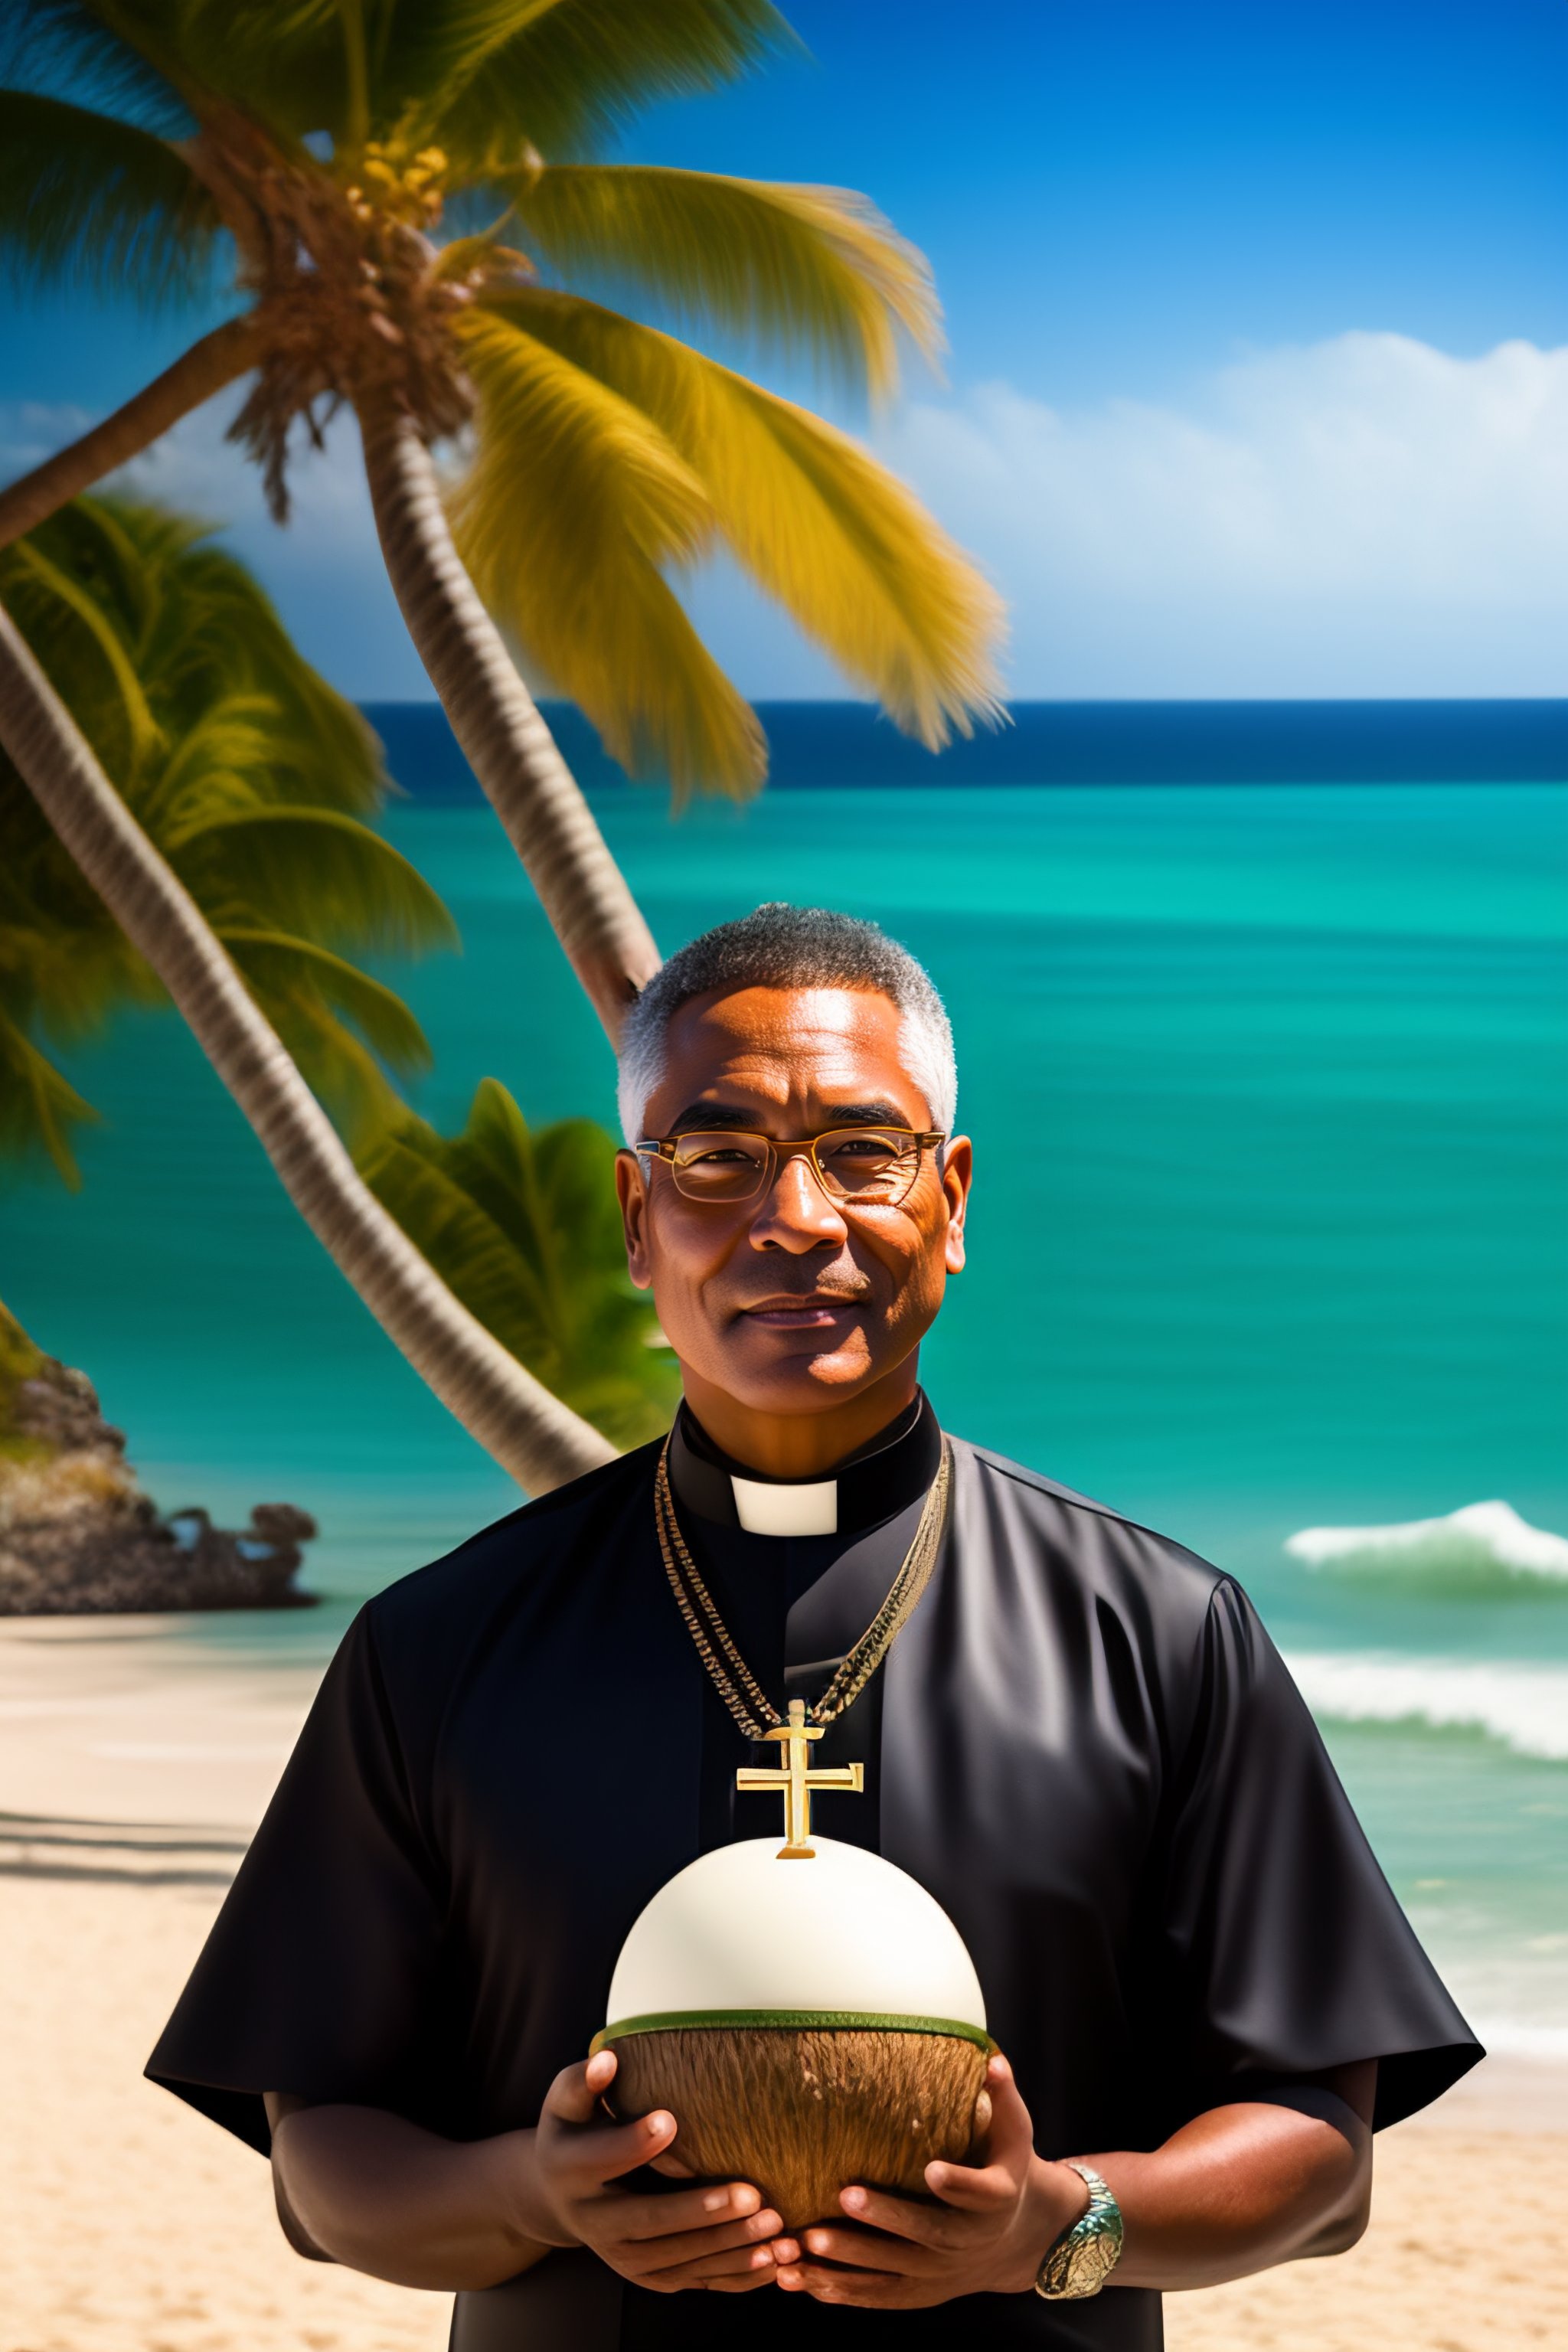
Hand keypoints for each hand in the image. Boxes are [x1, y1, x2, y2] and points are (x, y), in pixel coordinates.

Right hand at [516, 2048, 784, 2293]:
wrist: (556, 2196)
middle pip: (649, 2220)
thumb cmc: (574, 2132)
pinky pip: (692, 2279)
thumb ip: (584, 2081)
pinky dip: (733, 2274)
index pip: (604, 2158)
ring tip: (773, 2227)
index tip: (670, 2120)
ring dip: (727, 2246)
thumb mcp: (566, 2103)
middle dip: (701, 2211)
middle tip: (752, 2195)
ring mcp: (621, 2257)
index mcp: (572, 2172)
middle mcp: (593, 2222)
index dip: (635, 2143)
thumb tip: (609, 2058)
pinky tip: (771, 2261)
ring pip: (677, 2259)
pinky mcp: (646, 2276)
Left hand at [773, 2052, 1086, 2308]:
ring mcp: (942, 2273)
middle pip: (927, 2235)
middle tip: (844, 2196)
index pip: (980, 2194)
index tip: (931, 2168)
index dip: (958, 2184)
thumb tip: (992, 2058)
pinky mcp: (920, 2293)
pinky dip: (841, 2290)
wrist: (1018, 2240)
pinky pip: (877, 2295)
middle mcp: (969, 2242)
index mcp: (996, 2200)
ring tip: (804, 2242)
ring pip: (893, 2272)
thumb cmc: (1006, 2168)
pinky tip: (801, 2279)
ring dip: (848, 2261)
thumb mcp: (1016, 2134)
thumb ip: (1002, 2097)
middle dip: (886, 2218)